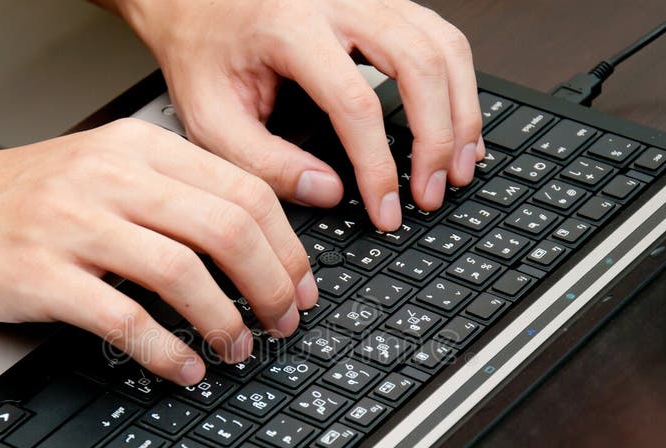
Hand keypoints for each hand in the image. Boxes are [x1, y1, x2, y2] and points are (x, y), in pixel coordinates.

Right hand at [0, 121, 315, 384]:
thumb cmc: (17, 200)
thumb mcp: (100, 171)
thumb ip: (172, 194)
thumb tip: (253, 243)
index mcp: (136, 147)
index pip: (244, 189)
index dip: (288, 246)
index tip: (302, 283)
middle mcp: (109, 177)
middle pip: (228, 229)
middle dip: (272, 286)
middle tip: (284, 322)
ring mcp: (73, 223)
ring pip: (184, 272)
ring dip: (226, 321)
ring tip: (238, 348)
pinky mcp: (41, 275)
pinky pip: (126, 318)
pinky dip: (168, 350)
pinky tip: (184, 368)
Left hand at [117, 0, 484, 230]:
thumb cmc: (204, 50)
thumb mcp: (211, 116)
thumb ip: (263, 162)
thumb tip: (327, 193)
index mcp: (292, 27)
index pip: (356, 103)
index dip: (379, 166)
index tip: (386, 209)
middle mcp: (340, 0)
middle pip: (419, 66)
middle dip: (437, 139)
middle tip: (432, 194)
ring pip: (443, 46)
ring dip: (461, 112)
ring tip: (458, 168)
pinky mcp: (384, 2)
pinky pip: (440, 37)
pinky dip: (458, 85)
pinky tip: (456, 125)